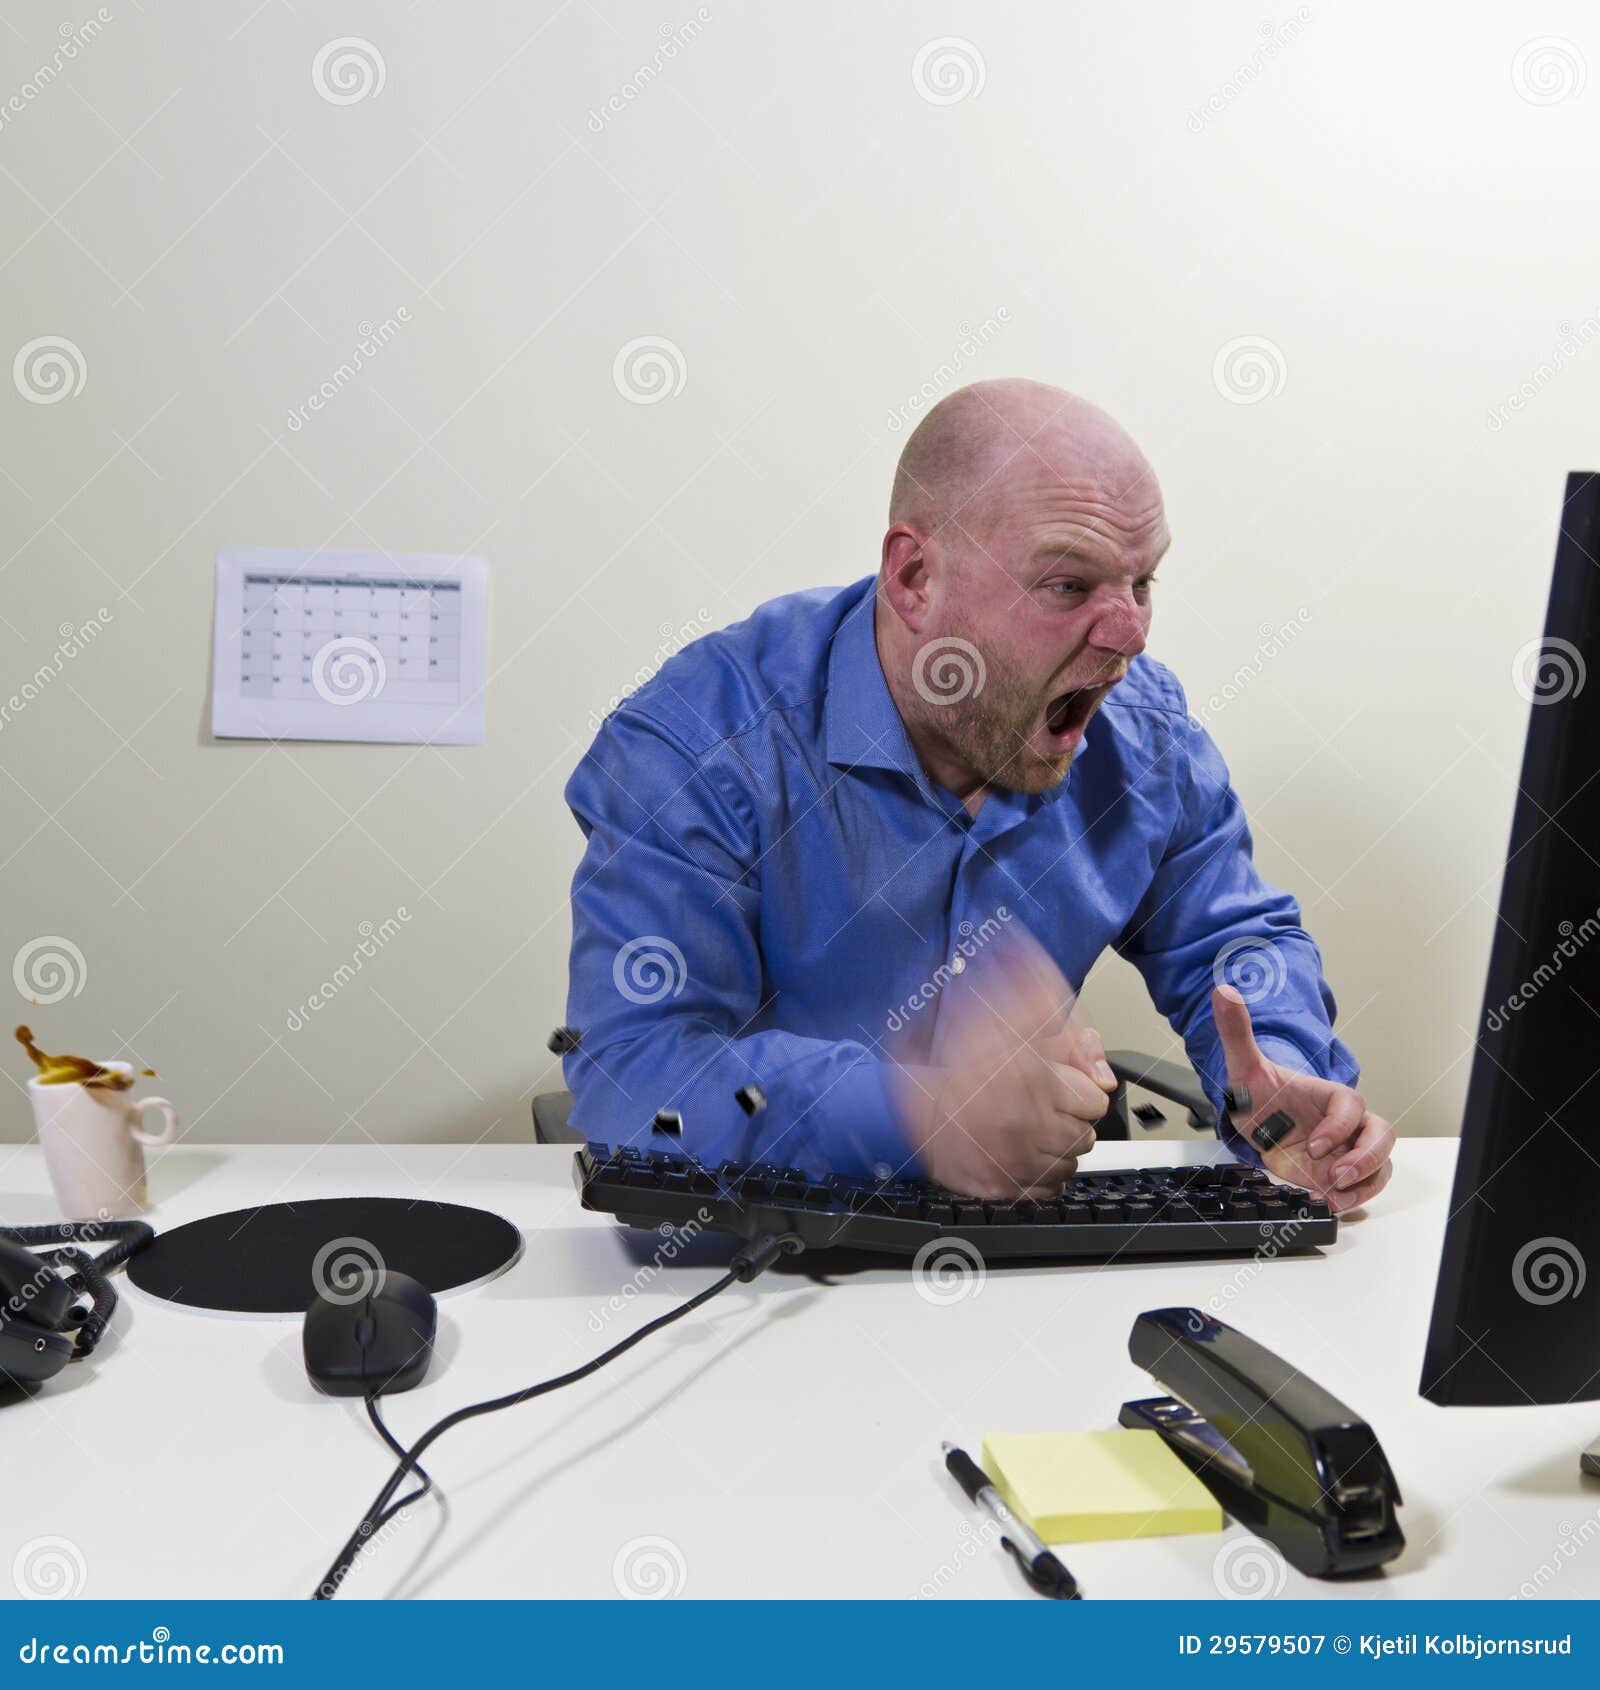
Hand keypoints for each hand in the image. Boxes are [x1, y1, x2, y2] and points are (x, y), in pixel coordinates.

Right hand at [895, 928, 1112, 1196]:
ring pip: (1069, 1164)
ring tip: (1030, 1131)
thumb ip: (1066, 1041)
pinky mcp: (1003, 1185)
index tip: (1063, 1089)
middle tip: (1043, 1110)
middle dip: (1069, 1121)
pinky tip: (1022, 1154)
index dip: (1080, 1093)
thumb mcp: (1012, 1031)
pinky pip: (1048, 1188)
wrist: (915, 1108)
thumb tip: (1103, 1074)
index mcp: (1035, 1081)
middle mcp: (1029, 1124)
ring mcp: (1016, 1159)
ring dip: (1057, 1149)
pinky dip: (1041, 1174)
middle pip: (1085, 1136)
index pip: (1095, 1102)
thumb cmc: (960, 1069)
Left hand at [1212, 984, 1393, 1214]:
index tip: (1311, 1145)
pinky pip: (1367, 1185)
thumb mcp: (1243, 1066)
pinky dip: (1354, 1198)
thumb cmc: (1258, 1094)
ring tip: (1333, 1195)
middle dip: (1365, 1158)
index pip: (1352, 1106)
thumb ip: (1237, 1031)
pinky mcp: (1342, 1172)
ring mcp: (1347, 1148)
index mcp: (1328, 1095)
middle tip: (1334, 1175)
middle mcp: (1345, 1122)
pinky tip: (1327, 1203)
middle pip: (1382, 1134)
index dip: (1338, 1127)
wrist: (1256, 1122)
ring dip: (1364, 1183)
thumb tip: (1223, 992)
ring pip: (1381, 1162)